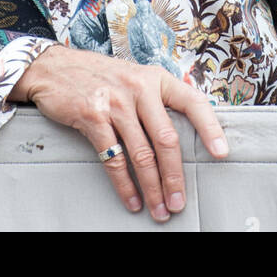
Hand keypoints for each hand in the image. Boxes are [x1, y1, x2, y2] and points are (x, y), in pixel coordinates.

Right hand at [13, 45, 228, 222]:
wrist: (55, 67)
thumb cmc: (100, 76)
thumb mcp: (135, 76)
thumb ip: (158, 98)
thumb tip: (186, 127)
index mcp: (156, 78)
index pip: (192, 102)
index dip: (210, 128)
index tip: (221, 152)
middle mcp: (139, 88)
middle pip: (166, 139)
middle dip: (175, 176)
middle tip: (179, 201)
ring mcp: (115, 102)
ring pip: (141, 154)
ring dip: (152, 187)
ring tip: (158, 208)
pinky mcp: (92, 117)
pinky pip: (114, 159)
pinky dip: (125, 185)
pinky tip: (132, 199)